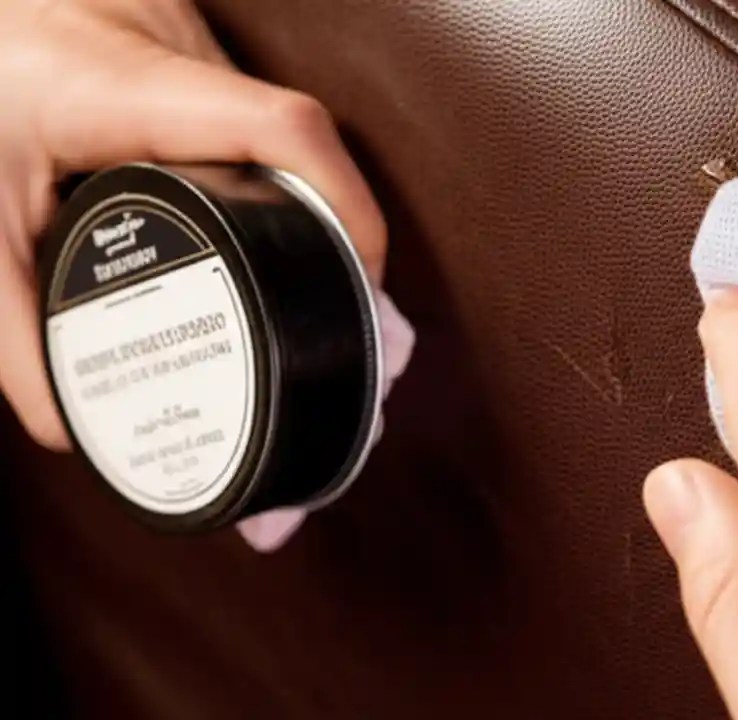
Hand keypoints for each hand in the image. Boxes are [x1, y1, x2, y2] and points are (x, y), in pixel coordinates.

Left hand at [0, 0, 384, 449]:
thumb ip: (11, 332)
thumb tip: (70, 426)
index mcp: (122, 90)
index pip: (281, 130)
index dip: (346, 203)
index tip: (363, 278)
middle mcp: (174, 59)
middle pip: (300, 150)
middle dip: (337, 234)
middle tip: (348, 315)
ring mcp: (190, 51)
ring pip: (284, 140)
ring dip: (308, 208)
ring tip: (320, 285)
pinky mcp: (190, 57)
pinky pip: (256, 129)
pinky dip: (271, 183)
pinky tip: (267, 229)